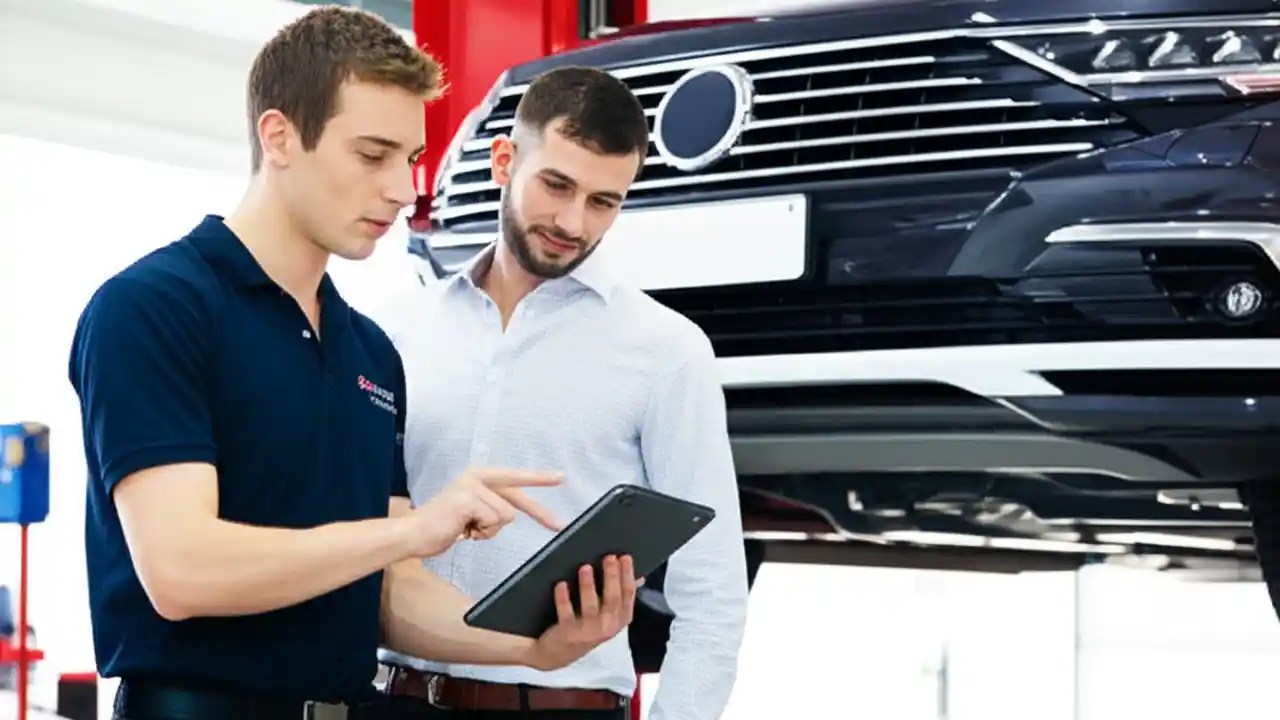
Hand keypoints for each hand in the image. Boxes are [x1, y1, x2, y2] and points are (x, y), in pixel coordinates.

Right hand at [404, 467, 563, 556]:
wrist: (412, 534)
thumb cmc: (441, 527)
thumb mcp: (471, 512)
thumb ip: (491, 507)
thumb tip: (515, 513)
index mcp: (479, 476)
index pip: (515, 477)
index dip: (538, 478)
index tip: (561, 477)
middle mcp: (477, 476)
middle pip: (517, 496)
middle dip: (539, 513)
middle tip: (559, 525)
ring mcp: (472, 486)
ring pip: (506, 516)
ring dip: (488, 531)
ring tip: (466, 529)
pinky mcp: (469, 499)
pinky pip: (494, 522)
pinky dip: (481, 533)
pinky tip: (462, 530)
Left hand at [524, 554, 639, 671]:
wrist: (558, 653)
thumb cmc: (586, 628)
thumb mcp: (608, 615)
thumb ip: (622, 596)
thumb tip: (639, 578)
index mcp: (620, 619)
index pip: (628, 594)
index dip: (627, 575)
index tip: (625, 557)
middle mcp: (607, 627)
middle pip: (612, 599)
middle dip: (612, 577)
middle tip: (609, 558)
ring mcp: (588, 632)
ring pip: (590, 606)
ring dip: (588, 586)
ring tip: (585, 568)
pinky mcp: (568, 633)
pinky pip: (566, 613)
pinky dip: (563, 599)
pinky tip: (561, 584)